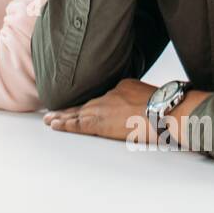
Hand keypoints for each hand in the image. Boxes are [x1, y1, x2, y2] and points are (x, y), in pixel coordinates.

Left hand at [42, 78, 156, 142]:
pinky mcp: (99, 123)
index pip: (100, 99)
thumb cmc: (164, 106)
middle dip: (69, 108)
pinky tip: (54, 124)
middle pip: (84, 104)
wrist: (164, 110)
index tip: (79, 107)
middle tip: (53, 111)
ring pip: (77, 113)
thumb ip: (139, 99)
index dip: (88, 104)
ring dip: (62, 116)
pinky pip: (77, 124)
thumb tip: (138, 106)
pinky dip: (64, 124)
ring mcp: (102, 109)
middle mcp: (108, 96)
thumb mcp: (151, 95)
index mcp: (120, 88)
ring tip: (49, 119)